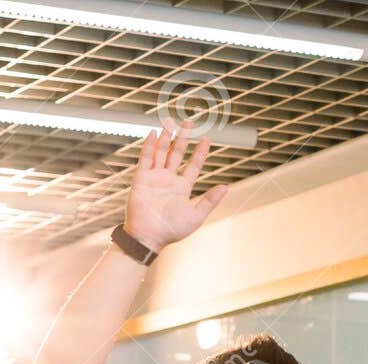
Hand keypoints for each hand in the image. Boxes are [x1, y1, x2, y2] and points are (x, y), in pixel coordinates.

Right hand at [124, 121, 228, 251]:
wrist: (149, 237)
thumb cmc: (172, 230)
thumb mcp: (196, 215)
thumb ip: (210, 200)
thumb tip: (226, 187)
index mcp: (182, 188)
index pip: (193, 165)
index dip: (200, 152)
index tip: (206, 139)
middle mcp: (168, 180)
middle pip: (177, 154)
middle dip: (183, 138)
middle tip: (189, 122)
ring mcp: (155, 178)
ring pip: (161, 152)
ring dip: (167, 137)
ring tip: (171, 121)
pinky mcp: (141, 178)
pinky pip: (145, 159)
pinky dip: (149, 146)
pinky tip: (154, 133)